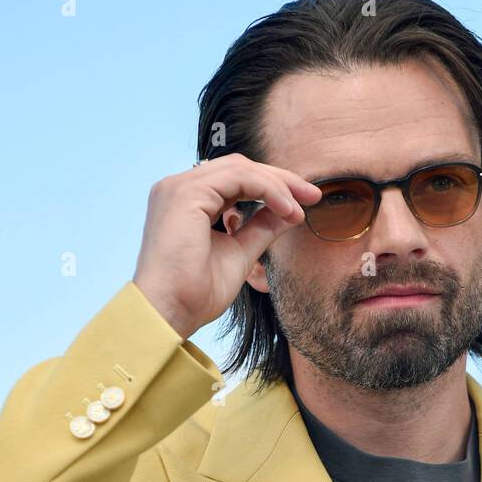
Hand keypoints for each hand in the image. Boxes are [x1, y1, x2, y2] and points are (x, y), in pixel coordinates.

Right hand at [131, 154, 322, 338]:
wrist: (168, 313)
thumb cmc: (195, 294)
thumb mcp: (240, 254)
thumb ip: (261, 229)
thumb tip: (290, 212)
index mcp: (187, 202)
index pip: (234, 180)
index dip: (271, 187)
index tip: (303, 204)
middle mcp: (178, 188)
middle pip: (239, 168)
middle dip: (280, 179)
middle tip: (312, 195)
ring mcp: (179, 188)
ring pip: (240, 169)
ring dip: (277, 185)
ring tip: (300, 207)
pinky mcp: (186, 193)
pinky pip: (237, 178)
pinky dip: (267, 189)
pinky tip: (286, 209)